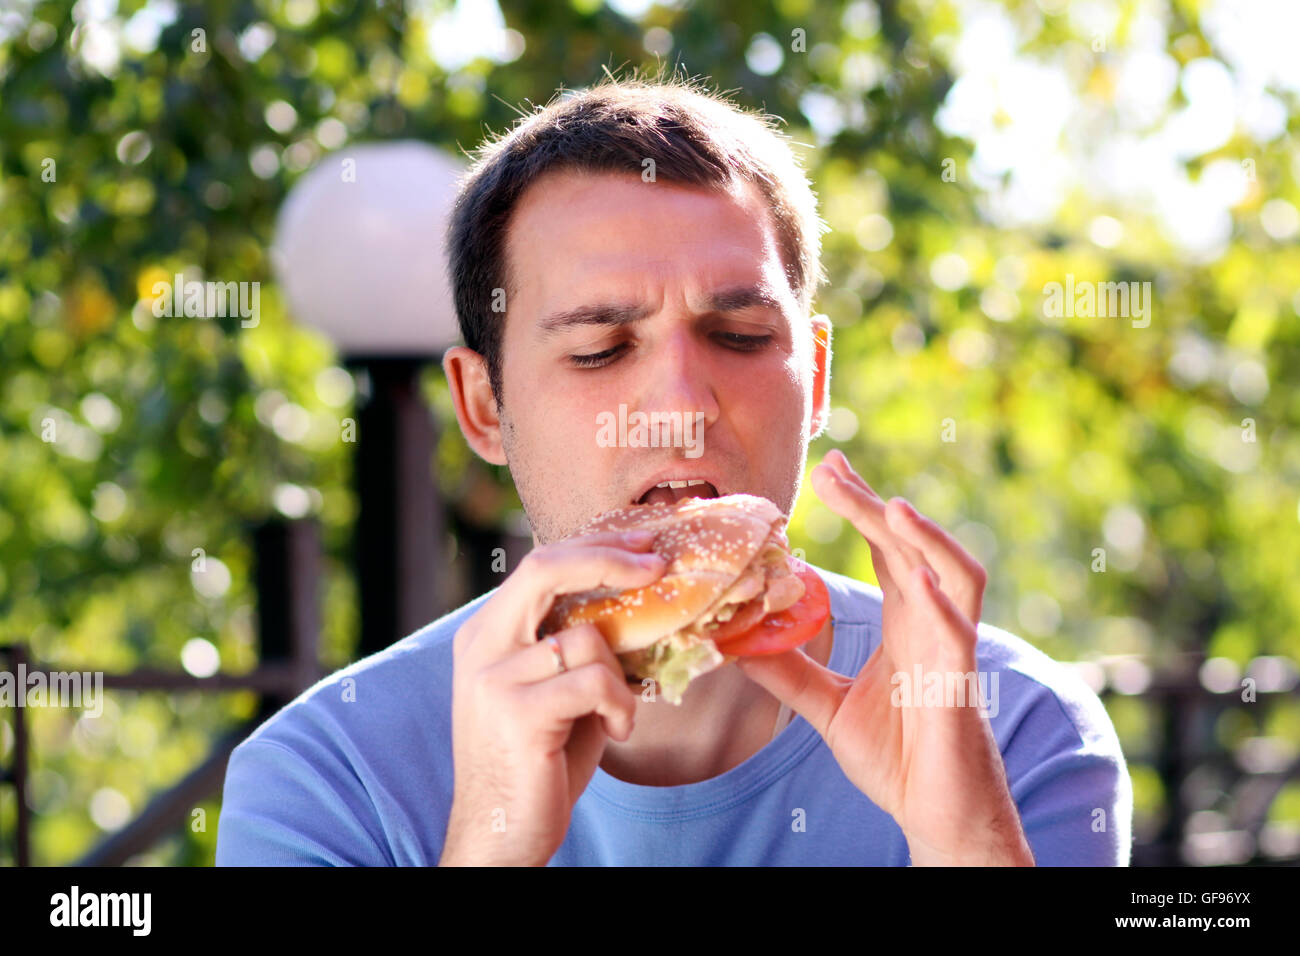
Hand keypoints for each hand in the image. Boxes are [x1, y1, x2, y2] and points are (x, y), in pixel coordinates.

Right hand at [439, 529, 664, 865]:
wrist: (500, 834)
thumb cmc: (540, 762)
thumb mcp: (557, 691)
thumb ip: (577, 646)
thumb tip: (641, 601)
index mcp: (487, 633)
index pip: (541, 564)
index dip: (595, 545)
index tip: (643, 542)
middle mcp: (482, 645)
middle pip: (545, 568)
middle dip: (608, 557)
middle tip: (656, 565)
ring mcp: (492, 677)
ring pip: (586, 637)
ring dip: (622, 676)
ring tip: (617, 713)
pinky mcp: (515, 712)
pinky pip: (594, 681)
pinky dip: (619, 705)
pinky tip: (614, 731)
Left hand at [736, 449, 1033, 864]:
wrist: (935, 814)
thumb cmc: (897, 757)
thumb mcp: (827, 707)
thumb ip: (789, 672)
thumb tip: (735, 644)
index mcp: (907, 623)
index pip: (886, 550)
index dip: (862, 508)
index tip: (830, 470)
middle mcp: (934, 625)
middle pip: (909, 550)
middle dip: (873, 506)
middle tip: (832, 470)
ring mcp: (951, 651)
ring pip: (955, 576)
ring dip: (924, 539)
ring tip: (889, 506)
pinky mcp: (960, 687)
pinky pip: (957, 636)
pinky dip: (942, 605)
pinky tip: (920, 580)